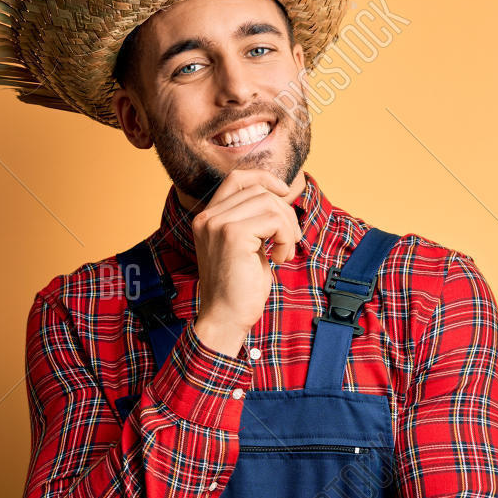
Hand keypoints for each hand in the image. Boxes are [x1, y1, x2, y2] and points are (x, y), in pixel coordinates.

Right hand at [190, 168, 304, 352]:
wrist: (225, 319)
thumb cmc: (239, 289)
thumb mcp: (247, 246)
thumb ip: (254, 221)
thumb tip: (281, 196)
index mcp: (207, 218)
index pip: (237, 179)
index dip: (264, 178)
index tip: (284, 193)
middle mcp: (208, 217)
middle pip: (259, 190)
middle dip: (284, 212)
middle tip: (290, 241)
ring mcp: (218, 224)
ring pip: (269, 203)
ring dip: (287, 227)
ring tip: (284, 252)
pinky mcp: (233, 235)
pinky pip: (274, 220)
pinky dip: (286, 238)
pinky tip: (280, 259)